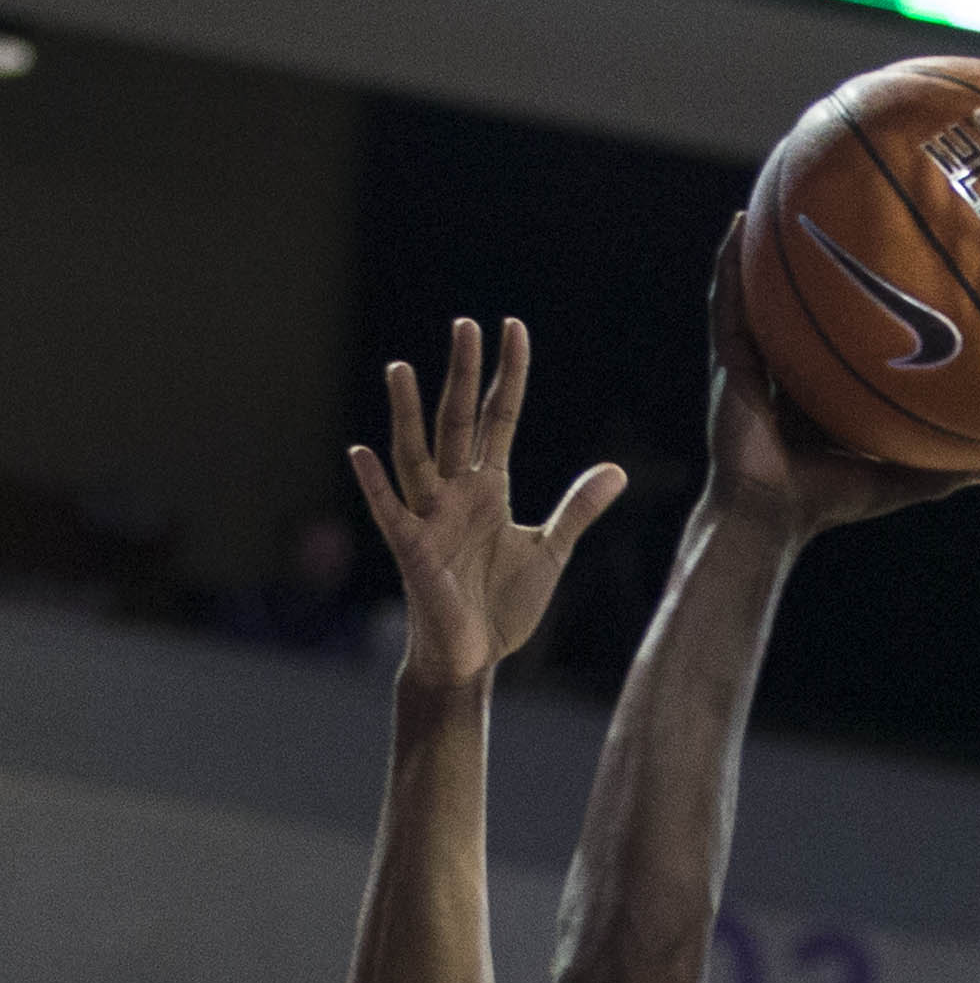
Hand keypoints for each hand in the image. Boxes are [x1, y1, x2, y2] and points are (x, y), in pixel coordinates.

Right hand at [351, 320, 625, 690]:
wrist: (474, 658)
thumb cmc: (502, 605)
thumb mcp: (549, 552)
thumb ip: (577, 510)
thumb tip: (616, 470)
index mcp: (488, 487)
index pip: (497, 418)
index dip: (507, 376)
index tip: (512, 328)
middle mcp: (455, 492)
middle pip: (456, 422)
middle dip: (462, 375)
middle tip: (466, 324)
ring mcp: (430, 518)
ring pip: (416, 456)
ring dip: (408, 415)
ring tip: (401, 370)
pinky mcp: (412, 551)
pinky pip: (389, 513)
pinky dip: (374, 486)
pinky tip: (359, 452)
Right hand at [706, 215, 979, 537]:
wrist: (770, 515)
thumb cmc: (826, 503)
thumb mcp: (897, 480)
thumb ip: (941, 472)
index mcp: (816, 391)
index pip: (836, 335)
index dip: (853, 301)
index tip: (880, 262)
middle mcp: (783, 368)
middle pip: (798, 302)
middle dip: (809, 258)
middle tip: (831, 209)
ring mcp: (751, 361)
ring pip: (757, 289)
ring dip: (764, 244)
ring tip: (777, 194)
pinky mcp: (728, 360)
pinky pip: (729, 301)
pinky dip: (731, 263)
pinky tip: (741, 222)